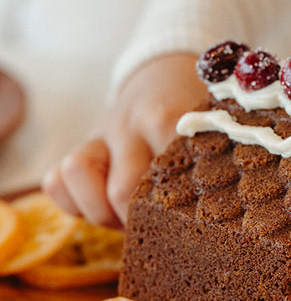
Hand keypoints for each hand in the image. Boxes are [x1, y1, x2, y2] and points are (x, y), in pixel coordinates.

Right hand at [43, 53, 203, 226]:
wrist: (167, 73)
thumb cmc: (196, 115)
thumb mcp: (213, 129)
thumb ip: (217, 161)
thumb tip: (224, 216)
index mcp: (168, 118)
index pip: (164, 174)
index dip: (173, 213)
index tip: (188, 226)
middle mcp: (129, 124)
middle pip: (121, 190)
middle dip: (136, 222)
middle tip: (156, 228)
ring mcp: (100, 134)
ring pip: (74, 173)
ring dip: (98, 211)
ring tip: (124, 219)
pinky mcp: (80, 146)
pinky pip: (55, 181)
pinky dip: (71, 202)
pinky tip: (101, 205)